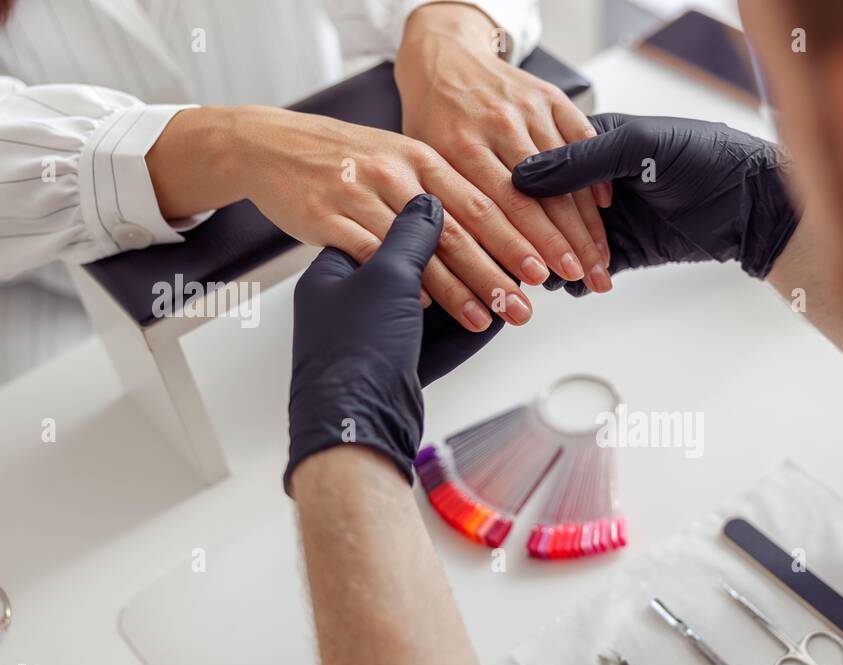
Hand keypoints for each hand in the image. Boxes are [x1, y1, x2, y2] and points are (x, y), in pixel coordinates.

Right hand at [149, 105, 539, 330]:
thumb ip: (438, 192)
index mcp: (421, 156)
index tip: (544, 266)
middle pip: (460, 227)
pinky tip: (427, 305)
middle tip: (528, 301)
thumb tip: (489, 230)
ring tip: (490, 314)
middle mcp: (396, 172)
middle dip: (500, 269)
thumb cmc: (339, 158)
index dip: (517, 236)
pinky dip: (401, 280)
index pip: (482, 199)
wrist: (268, 143)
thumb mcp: (395, 159)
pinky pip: (372, 253)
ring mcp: (362, 193)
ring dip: (461, 286)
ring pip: (421, 247)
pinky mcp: (329, 217)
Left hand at [285, 194, 499, 493]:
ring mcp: (378, 337)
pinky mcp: (400, 367)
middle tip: (497, 247)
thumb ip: (411, 237)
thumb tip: (428, 202)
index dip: (426, 220)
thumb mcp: (387, 277)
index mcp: (334, 272)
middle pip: (414, 268)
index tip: (463, 210)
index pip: (383, 229)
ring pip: (434, 306)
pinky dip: (469, 326)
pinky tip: (499, 313)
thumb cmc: (356, 350)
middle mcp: (352, 303)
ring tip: (510, 280)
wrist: (356, 427)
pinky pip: (439, 338)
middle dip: (460, 260)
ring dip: (472, 295)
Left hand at [395, 2, 612, 293]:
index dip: (527, 247)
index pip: (501, 208)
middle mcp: (494, 125)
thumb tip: (460, 271)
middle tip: (588, 279)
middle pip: (541, 196)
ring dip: (588, 221)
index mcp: (458, 146)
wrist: (442, 55)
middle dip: (569, 245)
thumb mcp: (422, 163)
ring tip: (601, 259)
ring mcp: (525, 107)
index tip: (548, 279)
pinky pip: (580, 138)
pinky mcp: (548, 95)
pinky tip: (604, 209)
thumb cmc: (431, 119)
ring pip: (567, 173)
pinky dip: (595, 173)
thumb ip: (442, 207)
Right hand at [512, 113, 799, 295]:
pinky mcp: (623, 251)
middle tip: (518, 249)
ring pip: (563, 242)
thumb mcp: (641, 147)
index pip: (543, 162)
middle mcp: (595, 180)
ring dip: (551, 259)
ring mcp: (607, 218)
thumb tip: (526, 176)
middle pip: (547, 208)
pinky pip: (589, 268)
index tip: (501, 205)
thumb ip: (584, 160)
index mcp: (593, 141)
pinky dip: (575, 279)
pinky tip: (566, 286)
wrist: (749, 203)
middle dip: (532, 231)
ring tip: (538, 274)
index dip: (521, 185)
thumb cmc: (706, 158)